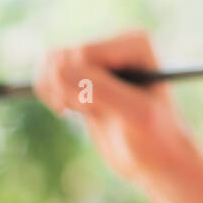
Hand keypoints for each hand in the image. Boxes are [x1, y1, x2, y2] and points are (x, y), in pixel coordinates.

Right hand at [34, 30, 189, 189]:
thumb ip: (100, 89)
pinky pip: (46, 71)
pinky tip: (69, 110)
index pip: (83, 54)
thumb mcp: (134, 115)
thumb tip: (57, 66)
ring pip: (50, 62)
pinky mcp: (81, 76)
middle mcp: (116, 43)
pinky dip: (48, 93)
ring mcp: (98, 59)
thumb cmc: (156, 138)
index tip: (109, 110)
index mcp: (136, 41)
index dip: (85, 88)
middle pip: (63, 57)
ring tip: (85, 110)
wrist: (156, 160)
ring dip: (56, 92)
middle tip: (96, 112)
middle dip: (69, 90)